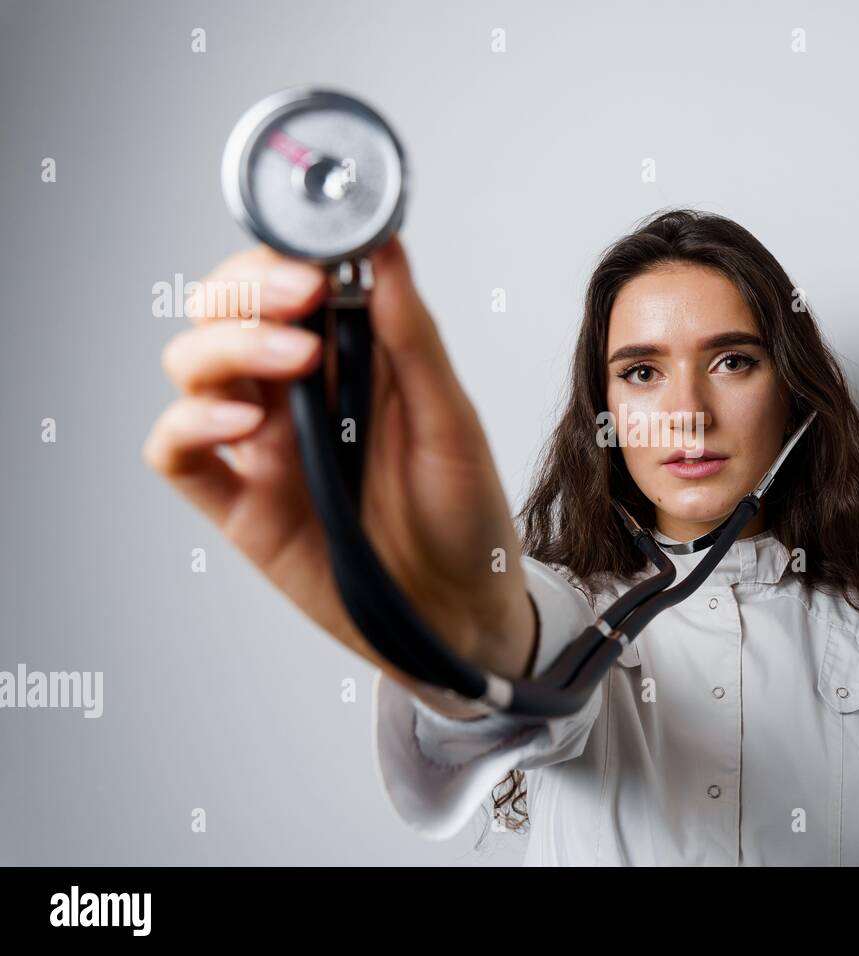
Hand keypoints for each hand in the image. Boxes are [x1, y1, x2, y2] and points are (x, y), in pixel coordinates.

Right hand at [143, 238, 535, 716]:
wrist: (460, 613)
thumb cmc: (464, 515)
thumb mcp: (452, 422)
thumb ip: (414, 340)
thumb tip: (387, 249)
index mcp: (351, 357)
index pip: (287, 280)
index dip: (284, 257)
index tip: (313, 258)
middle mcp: (297, 392)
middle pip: (224, 311)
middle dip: (247, 291)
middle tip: (298, 300)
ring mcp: (263, 444)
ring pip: (193, 367)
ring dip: (226, 347)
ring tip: (293, 361)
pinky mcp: (240, 502)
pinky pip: (178, 453)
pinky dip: (189, 424)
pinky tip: (241, 421)